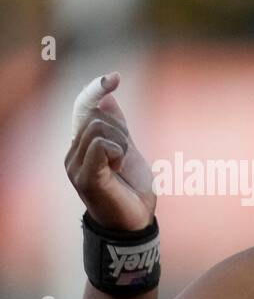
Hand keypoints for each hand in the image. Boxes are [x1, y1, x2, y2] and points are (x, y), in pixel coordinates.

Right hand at [64, 72, 156, 229]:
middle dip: (120, 130)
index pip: (83, 108)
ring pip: (98, 129)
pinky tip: (120, 166)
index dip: (95, 89)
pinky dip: (116, 151)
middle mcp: (72, 153)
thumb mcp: (128, 150)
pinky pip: (99, 146)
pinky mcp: (85, 177)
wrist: (136, 222)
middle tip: (127, 156)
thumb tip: (108, 97)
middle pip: (95, 117)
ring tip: (123, 164)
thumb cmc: (131, 189)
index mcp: (81, 146)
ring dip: (121, 143)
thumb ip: (117, 126)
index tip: (115, 77)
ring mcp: (75, 166)